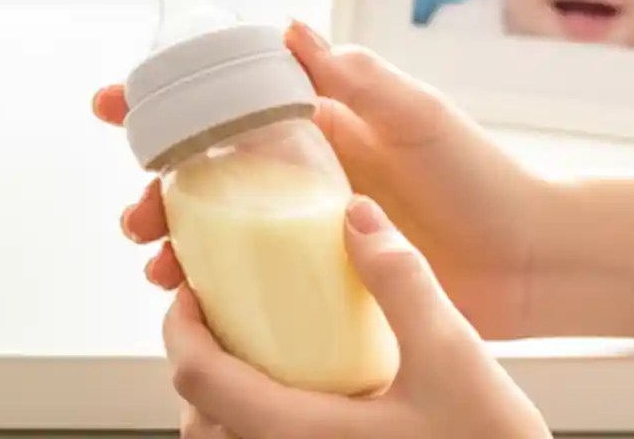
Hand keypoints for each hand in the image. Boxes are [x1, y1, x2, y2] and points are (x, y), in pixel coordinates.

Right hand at [93, 20, 550, 338]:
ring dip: (174, 241)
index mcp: (318, 126)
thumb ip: (358, 77)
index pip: (228, 103)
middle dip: (155, 188)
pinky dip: (212, 286)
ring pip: (217, 231)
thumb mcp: (420, 118)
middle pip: (205, 175)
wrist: (531, 262)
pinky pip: (251, 280)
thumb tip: (291, 26)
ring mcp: (307, 230)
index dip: (166, 102)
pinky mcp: (319, 279)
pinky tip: (196, 299)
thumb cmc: (484, 180)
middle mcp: (302, 176)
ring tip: (158, 263)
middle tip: (136, 214)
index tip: (115, 105)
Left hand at [165, 196, 549, 437]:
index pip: (198, 377)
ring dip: (227, 399)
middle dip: (198, 362)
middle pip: (200, 420)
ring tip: (262, 352)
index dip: (180, 325)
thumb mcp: (454, 357)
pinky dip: (259, 426)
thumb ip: (400, 283)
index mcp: (300, 434)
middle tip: (222, 315)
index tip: (189, 287)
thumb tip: (357, 216)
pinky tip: (310, 395)